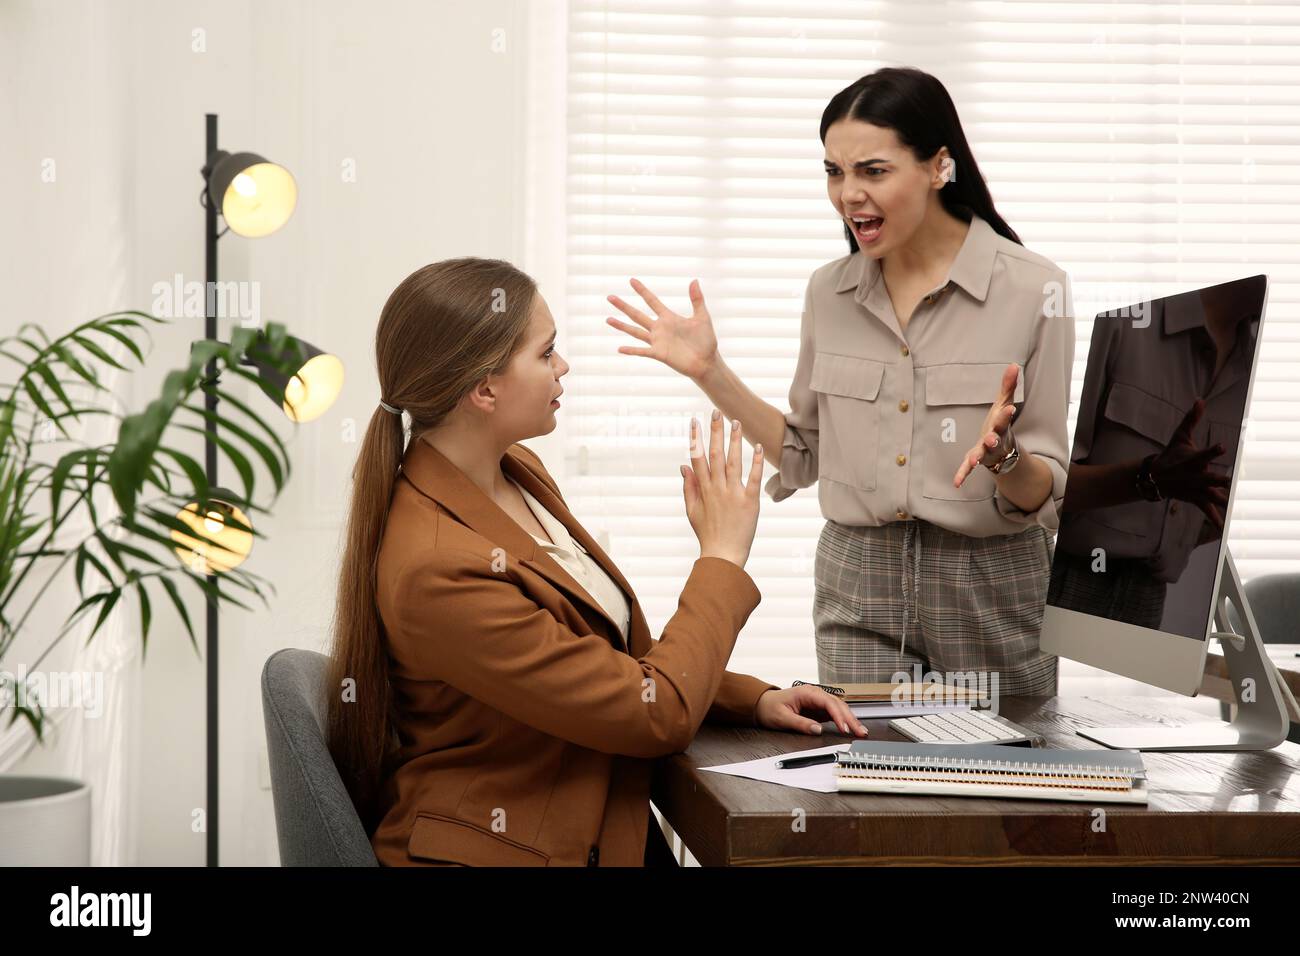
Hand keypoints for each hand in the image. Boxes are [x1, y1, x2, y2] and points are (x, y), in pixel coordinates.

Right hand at [607, 278, 719, 379]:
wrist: (706, 362)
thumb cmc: (706, 341)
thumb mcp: (702, 317)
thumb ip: (697, 299)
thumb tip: (694, 280)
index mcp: (669, 318)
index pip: (652, 301)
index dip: (642, 291)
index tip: (631, 280)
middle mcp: (659, 328)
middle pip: (637, 314)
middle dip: (624, 306)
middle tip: (610, 297)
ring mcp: (657, 341)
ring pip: (635, 331)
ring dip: (621, 326)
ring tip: (608, 319)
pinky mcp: (659, 354)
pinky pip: (642, 351)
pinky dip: (631, 350)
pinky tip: (619, 348)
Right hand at [681, 410, 762, 568]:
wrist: (723, 556)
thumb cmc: (708, 534)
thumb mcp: (692, 511)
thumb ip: (689, 487)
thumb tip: (683, 465)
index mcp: (703, 490)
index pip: (697, 458)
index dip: (695, 438)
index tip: (695, 421)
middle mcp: (717, 488)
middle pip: (714, 454)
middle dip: (715, 432)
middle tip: (716, 412)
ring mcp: (733, 494)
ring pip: (732, 462)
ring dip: (734, 441)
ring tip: (736, 421)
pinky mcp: (749, 502)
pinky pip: (753, 478)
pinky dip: (755, 462)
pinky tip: (757, 447)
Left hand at [755, 686, 867, 736]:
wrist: (764, 704)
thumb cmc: (771, 707)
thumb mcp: (782, 717)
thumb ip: (800, 723)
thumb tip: (817, 730)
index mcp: (807, 692)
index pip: (828, 702)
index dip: (838, 715)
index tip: (844, 728)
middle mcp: (815, 694)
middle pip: (838, 705)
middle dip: (851, 718)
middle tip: (860, 731)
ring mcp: (819, 701)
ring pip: (840, 708)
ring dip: (851, 719)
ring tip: (861, 731)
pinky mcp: (819, 709)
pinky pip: (835, 713)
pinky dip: (844, 721)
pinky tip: (852, 728)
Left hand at [954, 363, 1019, 487]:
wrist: (1002, 448)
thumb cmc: (1000, 423)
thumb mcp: (1004, 403)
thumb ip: (1008, 386)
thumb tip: (1014, 364)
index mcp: (1001, 426)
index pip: (1004, 419)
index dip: (1005, 414)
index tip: (1009, 408)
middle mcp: (995, 440)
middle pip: (994, 439)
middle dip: (993, 438)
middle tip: (991, 439)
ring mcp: (985, 452)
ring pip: (982, 455)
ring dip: (977, 457)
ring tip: (974, 461)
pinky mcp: (975, 459)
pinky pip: (967, 468)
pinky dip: (962, 475)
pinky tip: (956, 483)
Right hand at [1151, 398, 1231, 532]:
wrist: (1153, 478)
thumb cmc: (1170, 455)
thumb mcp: (1179, 437)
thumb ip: (1191, 419)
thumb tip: (1200, 400)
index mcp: (1192, 460)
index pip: (1204, 453)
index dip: (1213, 450)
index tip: (1223, 446)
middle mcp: (1193, 476)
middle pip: (1208, 477)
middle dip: (1218, 479)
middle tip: (1229, 479)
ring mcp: (1194, 489)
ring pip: (1210, 495)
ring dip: (1220, 499)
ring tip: (1232, 503)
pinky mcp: (1195, 498)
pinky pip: (1206, 509)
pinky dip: (1215, 518)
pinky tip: (1224, 526)